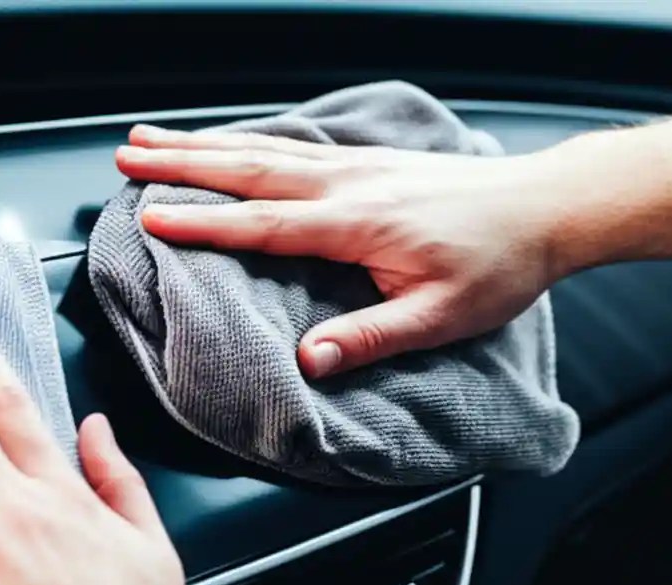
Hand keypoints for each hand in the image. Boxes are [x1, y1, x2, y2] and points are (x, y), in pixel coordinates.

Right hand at [116, 124, 566, 376]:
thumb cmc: (497, 265)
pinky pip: (289, 146)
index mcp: (357, 224)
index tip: (151, 216)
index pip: (264, 223)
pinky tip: (221, 141)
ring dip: (202, 143)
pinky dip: (243, 140)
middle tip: (127, 156)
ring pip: (262, 150)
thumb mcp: (442, 317)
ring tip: (151, 138)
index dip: (204, 221)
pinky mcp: (363, 162)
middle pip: (248, 169)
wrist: (544, 208)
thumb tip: (308, 360)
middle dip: (181, 163)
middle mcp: (346, 184)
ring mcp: (353, 166)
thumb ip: (372, 338)